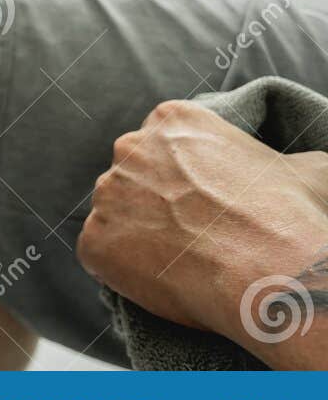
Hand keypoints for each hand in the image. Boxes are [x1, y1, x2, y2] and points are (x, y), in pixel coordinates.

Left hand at [77, 98, 327, 364]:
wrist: (273, 274)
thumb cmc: (293, 217)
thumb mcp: (306, 167)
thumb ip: (285, 159)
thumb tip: (299, 168)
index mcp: (172, 119)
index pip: (165, 144)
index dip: (186, 177)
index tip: (207, 201)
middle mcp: (130, 147)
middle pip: (134, 175)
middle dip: (155, 200)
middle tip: (191, 233)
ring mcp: (107, 194)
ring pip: (116, 214)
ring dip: (137, 233)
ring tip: (180, 261)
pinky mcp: (93, 240)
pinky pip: (100, 254)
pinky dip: (121, 268)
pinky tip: (160, 280)